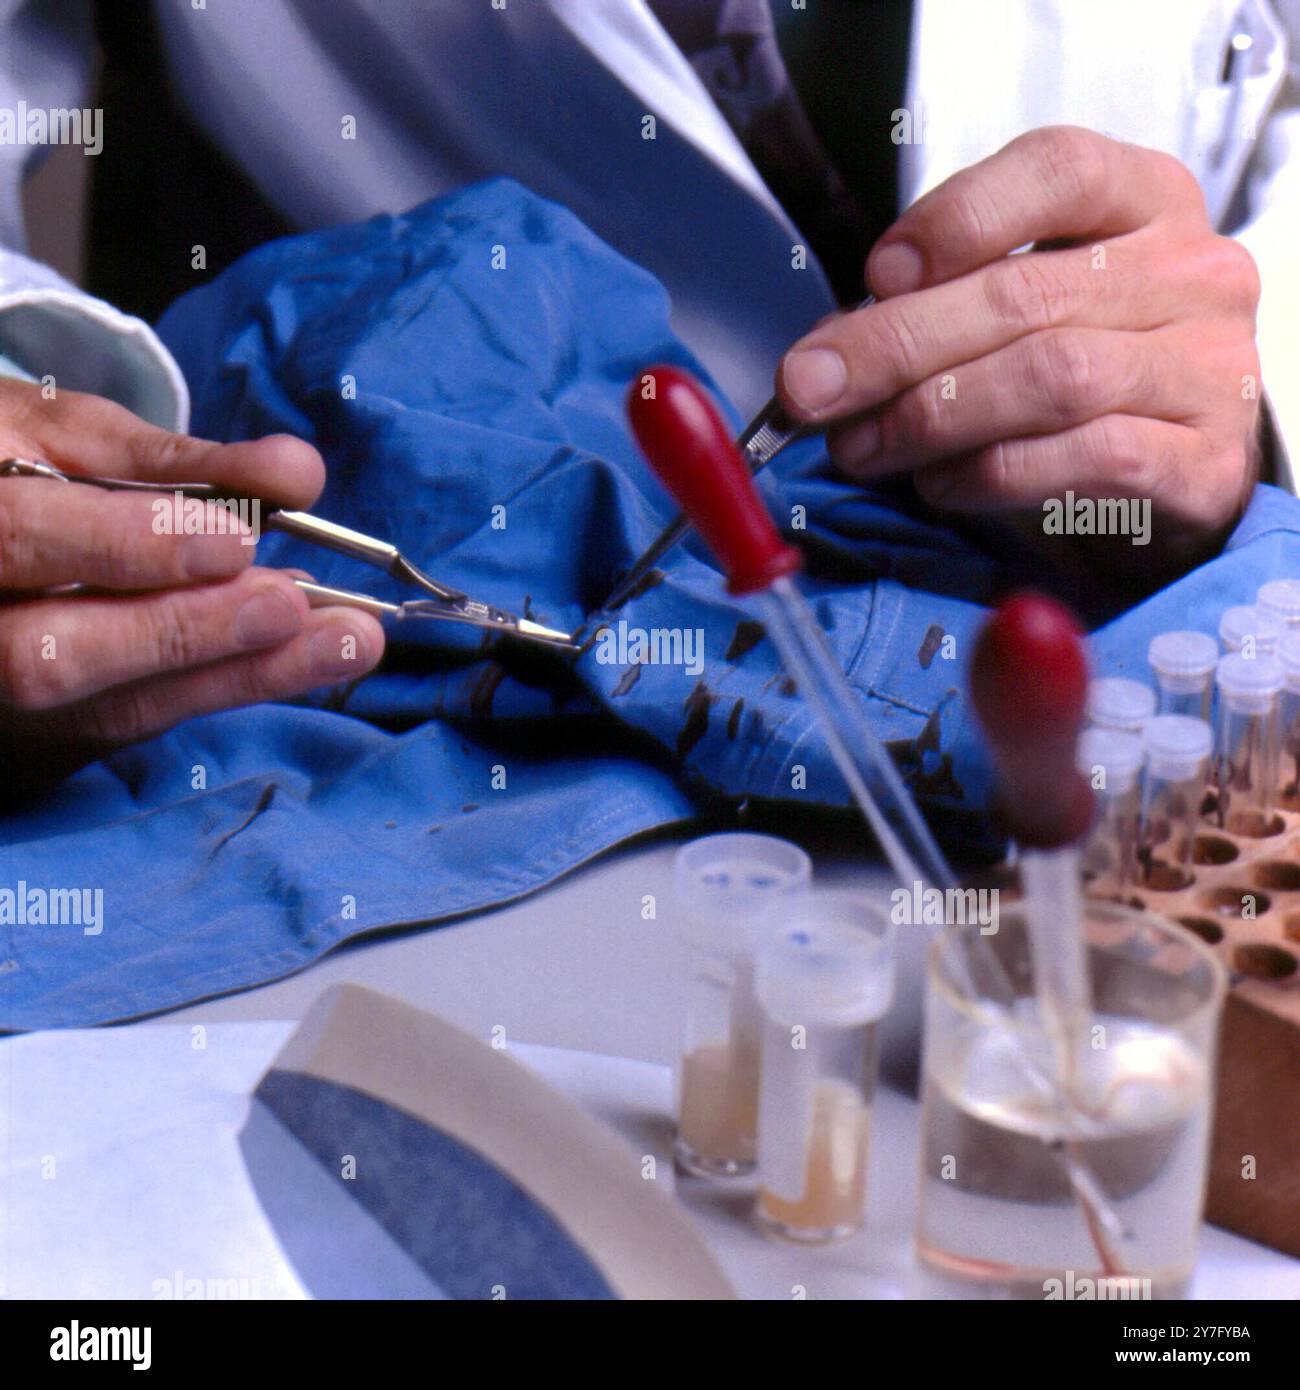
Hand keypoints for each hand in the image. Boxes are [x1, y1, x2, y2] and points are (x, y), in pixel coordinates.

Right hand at [0, 379, 384, 787]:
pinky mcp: (48, 728)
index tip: (235, 539)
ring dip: (238, 673)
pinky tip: (310, 656)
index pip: (20, 538)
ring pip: (103, 704)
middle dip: (182, 632)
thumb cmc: (15, 465)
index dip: (128, 545)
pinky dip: (231, 684)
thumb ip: (181, 461)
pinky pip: (139, 718)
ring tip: (345, 640)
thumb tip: (296, 474)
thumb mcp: (73, 436)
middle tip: (291, 605)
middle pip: (48, 655)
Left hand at [777, 126, 1262, 580]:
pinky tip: (940, 483)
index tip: (876, 273)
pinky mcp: (1210, 462)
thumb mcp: (1016, 316)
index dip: (957, 218)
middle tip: (810, 390)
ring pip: (1051, 376)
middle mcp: (1192, 274)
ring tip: (861, 447)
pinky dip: (991, 473)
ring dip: (930, 417)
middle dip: (895, 345)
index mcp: (1146, 203)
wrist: (1174, 476)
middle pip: (1024, 293)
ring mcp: (1211, 367)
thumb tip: (821, 358)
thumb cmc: (1083, 379)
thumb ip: (930, 312)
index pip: (1058, 171)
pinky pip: (1087, 458)